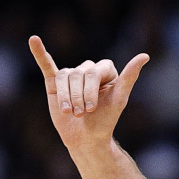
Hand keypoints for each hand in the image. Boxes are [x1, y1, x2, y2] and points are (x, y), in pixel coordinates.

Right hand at [29, 36, 148, 150]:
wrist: (86, 138)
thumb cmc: (105, 120)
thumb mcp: (119, 99)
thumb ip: (130, 77)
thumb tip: (145, 55)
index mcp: (106, 71)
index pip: (95, 71)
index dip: (91, 90)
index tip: (93, 108)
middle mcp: (89, 70)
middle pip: (78, 74)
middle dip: (78, 96)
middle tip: (81, 113)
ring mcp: (71, 76)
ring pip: (64, 76)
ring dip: (66, 96)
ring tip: (70, 112)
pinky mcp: (54, 83)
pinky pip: (47, 65)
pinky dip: (39, 53)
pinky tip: (34, 40)